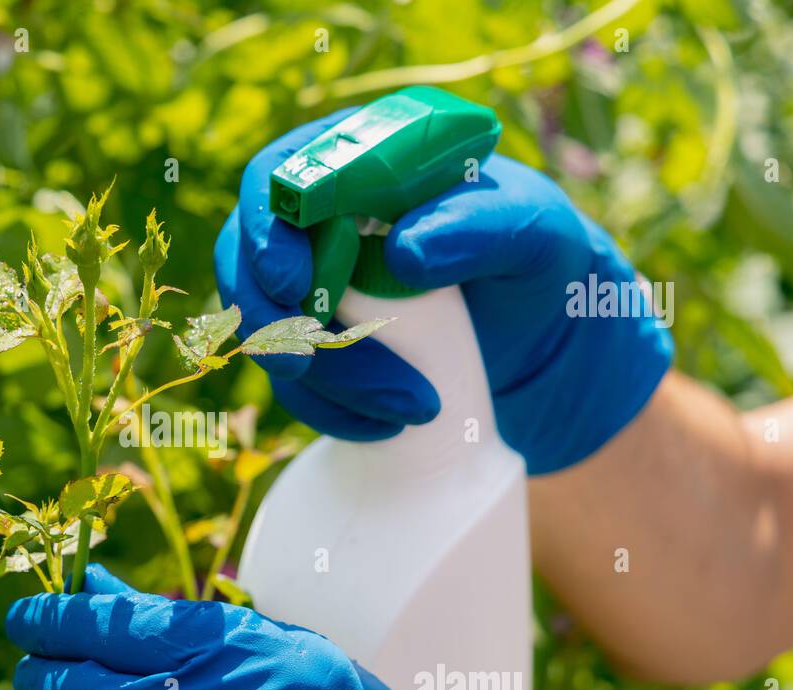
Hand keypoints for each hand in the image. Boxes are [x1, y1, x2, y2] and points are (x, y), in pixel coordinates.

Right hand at [214, 111, 673, 474]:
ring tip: (408, 407)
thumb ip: (479, 227)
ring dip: (322, 379)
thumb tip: (403, 253)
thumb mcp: (533, 233)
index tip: (293, 281)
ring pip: (267, 332)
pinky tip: (389, 425)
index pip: (279, 175)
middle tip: (303, 364)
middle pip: (247, 259)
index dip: (267, 227)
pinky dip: (332, 411)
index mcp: (361, 162)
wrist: (545, 338)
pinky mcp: (320, 349)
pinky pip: (296, 384)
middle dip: (269, 319)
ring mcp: (314, 289)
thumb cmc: (539, 260)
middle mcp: (322, 222)